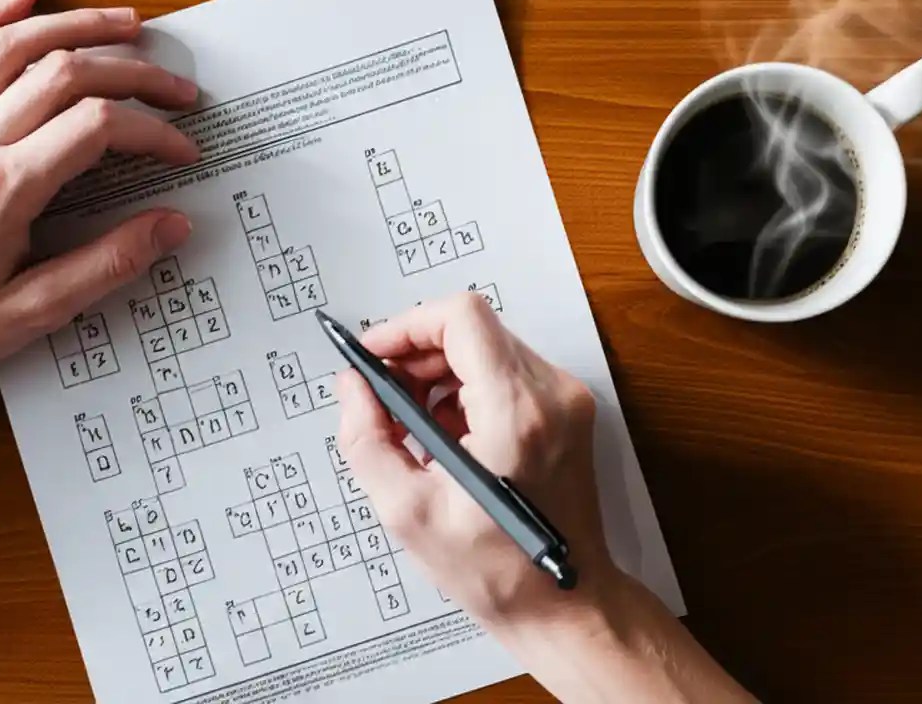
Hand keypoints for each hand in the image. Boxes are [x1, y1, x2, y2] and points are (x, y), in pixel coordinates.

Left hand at [0, 0, 198, 413]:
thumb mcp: (31, 314)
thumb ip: (106, 265)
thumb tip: (169, 227)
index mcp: (3, 189)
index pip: (97, 128)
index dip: (153, 131)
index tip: (182, 150)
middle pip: (65, 74)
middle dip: (134, 73)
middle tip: (177, 90)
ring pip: (13, 48)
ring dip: (74, 26)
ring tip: (125, 24)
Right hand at [335, 292, 617, 623]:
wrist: (564, 604)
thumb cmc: (498, 571)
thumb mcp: (408, 512)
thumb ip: (367, 439)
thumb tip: (353, 388)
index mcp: (515, 413)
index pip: (461, 318)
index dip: (407, 326)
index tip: (376, 355)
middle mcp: (551, 395)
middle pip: (473, 329)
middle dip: (418, 357)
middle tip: (385, 402)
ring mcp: (566, 401)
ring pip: (488, 348)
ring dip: (441, 376)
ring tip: (416, 431)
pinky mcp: (568, 413)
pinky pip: (507, 373)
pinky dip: (469, 392)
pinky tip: (448, 440)